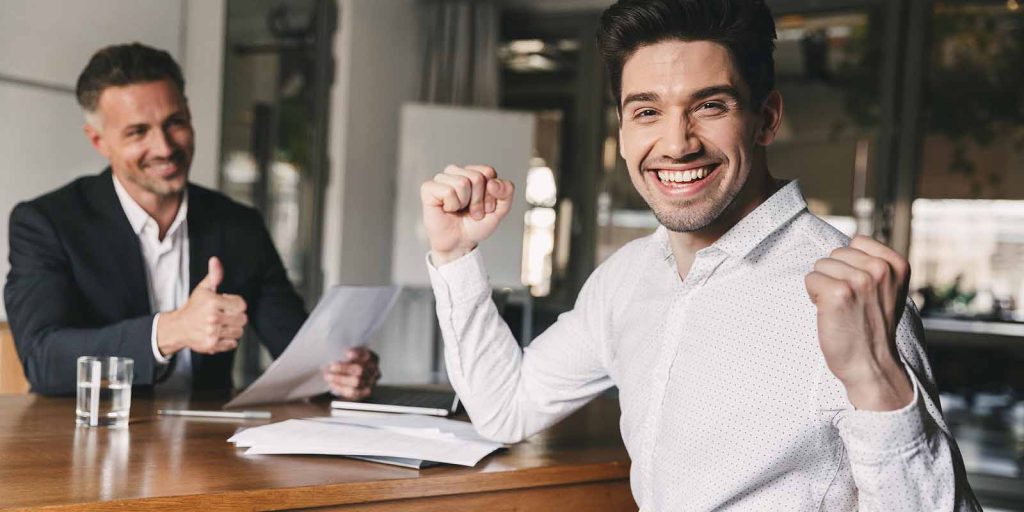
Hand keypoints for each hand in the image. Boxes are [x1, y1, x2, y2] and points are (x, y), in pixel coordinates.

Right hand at [156, 257, 247, 355]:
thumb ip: (214, 275)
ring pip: (239, 332)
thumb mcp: (203, 289)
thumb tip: (215, 260)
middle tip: (226, 315)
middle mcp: (213, 318)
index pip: (242, 305)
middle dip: (236, 317)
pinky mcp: (212, 345)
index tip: (228, 305)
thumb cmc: (193, 308)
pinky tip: (220, 334)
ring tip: (223, 325)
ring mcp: (212, 333)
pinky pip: (233, 344)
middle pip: (243, 319)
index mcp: (213, 303)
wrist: (178, 328)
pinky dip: (229, 341)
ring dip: (234, 329)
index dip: (236, 304)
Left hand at [323, 347, 379, 399]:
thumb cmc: (351, 364)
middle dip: (344, 368)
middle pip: (360, 369)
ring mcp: (371, 382)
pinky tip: (332, 384)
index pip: (367, 355)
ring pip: (356, 382)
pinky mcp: (364, 392)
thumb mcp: (351, 356)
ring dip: (339, 378)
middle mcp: (374, 370)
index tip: (346, 352)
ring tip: (327, 376)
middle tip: (331, 366)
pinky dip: (340, 387)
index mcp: (373, 358)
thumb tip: (332, 351)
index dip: (357, 353)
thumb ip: (346, 354)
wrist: (354, 381)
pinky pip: (352, 392)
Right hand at [420, 164, 514, 265]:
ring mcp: (442, 179)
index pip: (488, 171)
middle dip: (478, 200)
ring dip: (465, 203)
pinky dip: (452, 205)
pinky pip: (448, 191)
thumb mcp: (500, 209)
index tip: (485, 206)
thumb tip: (493, 182)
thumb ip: (507, 191)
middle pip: (476, 177)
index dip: (490, 194)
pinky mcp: (428, 188)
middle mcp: (457, 172)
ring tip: (460, 210)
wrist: (460, 243)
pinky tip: (448, 209)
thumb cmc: (475, 225)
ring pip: (462, 183)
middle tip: (472, 211)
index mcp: (474, 172)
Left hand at [804, 235, 913, 410]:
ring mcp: (860, 280)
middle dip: (835, 275)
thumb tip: (852, 242)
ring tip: (841, 308)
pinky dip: (813, 296)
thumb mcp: (888, 290)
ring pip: (821, 265)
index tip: (862, 290)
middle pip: (836, 253)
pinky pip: (810, 279)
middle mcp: (881, 269)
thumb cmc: (874, 328)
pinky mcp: (838, 293)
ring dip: (823, 286)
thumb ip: (876, 265)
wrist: (872, 365)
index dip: (850, 265)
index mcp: (897, 265)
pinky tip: (829, 313)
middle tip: (850, 303)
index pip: (857, 241)